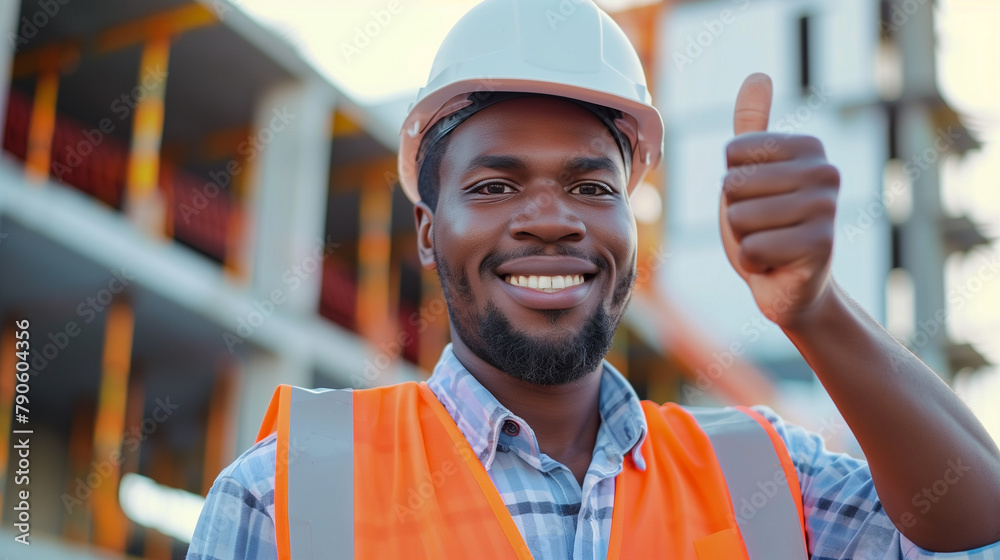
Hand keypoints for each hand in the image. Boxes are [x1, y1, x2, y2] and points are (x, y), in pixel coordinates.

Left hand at [720, 73, 839, 327]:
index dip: (731, 183)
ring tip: (769, 243)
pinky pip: (751, 248)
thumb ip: (753, 127)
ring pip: (740, 216)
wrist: (789, 285)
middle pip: (734, 184)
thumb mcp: (751, 171)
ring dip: (743, 239)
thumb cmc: (766, 224)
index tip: (758, 197)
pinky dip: (752, 262)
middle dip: (736, 213)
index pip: (733, 152)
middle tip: (763, 226)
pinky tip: (774, 264)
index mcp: (808, 146)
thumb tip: (758, 76)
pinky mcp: (821, 246)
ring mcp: (827, 208)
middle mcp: (826, 171)